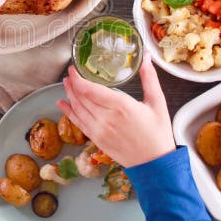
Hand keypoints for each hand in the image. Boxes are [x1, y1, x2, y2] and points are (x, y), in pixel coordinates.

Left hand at [57, 55, 174, 167]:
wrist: (154, 163)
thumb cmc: (158, 133)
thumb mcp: (157, 102)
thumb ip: (149, 77)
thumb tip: (145, 56)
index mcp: (120, 106)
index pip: (90, 90)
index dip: (78, 78)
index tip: (73, 68)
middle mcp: (106, 118)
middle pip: (81, 98)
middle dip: (72, 84)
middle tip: (70, 74)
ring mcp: (99, 130)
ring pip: (77, 109)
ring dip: (69, 95)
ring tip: (66, 84)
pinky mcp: (97, 140)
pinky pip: (78, 123)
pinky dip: (69, 113)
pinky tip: (63, 104)